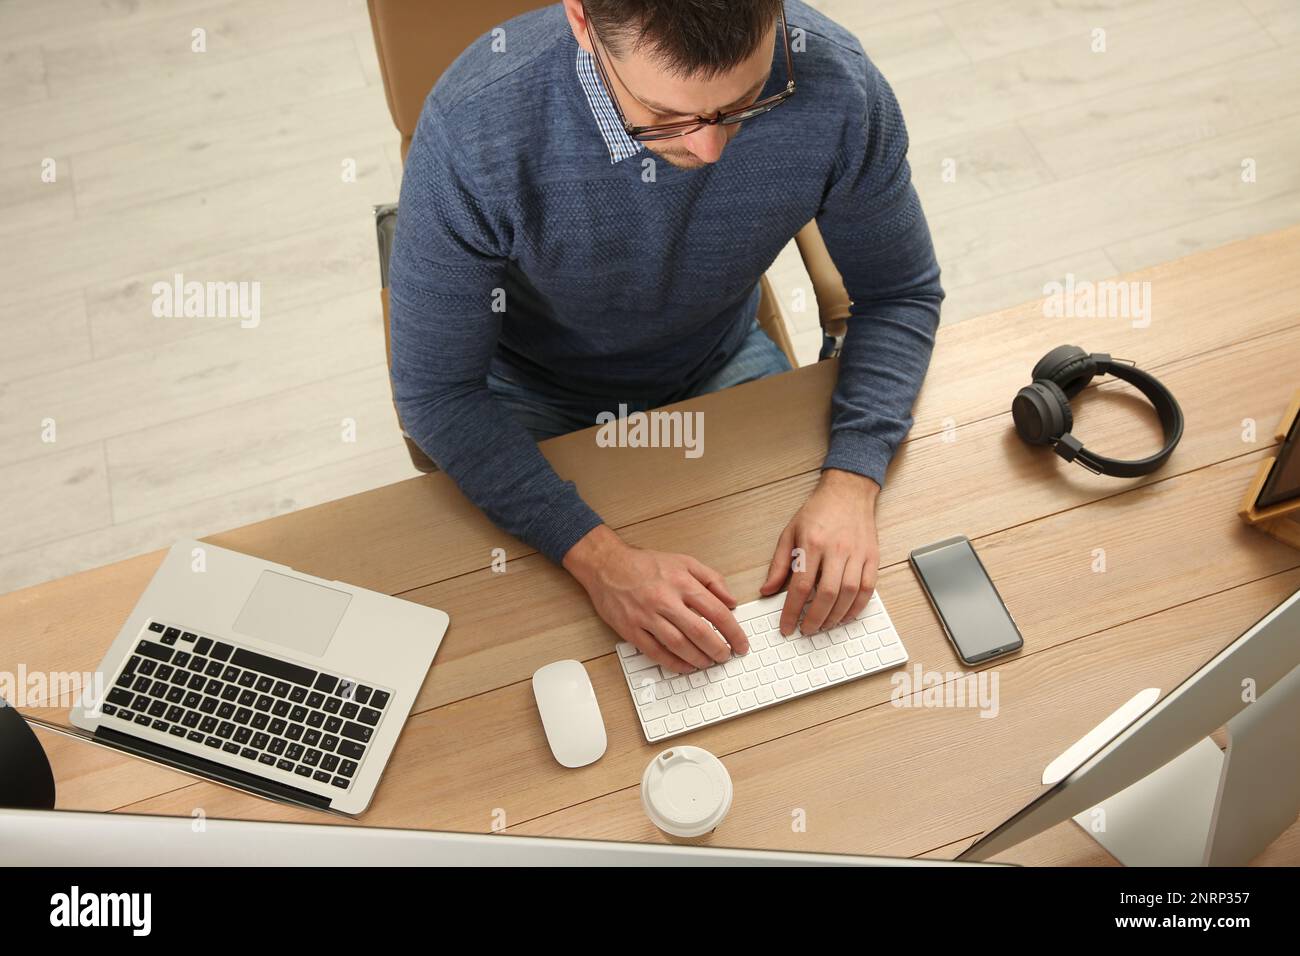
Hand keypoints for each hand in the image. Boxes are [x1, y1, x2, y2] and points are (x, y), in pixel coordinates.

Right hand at [564, 525, 749, 672]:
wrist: (607, 564)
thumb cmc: (646, 564)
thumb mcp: (684, 561)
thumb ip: (712, 579)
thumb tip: (731, 601)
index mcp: (682, 582)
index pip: (716, 612)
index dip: (733, 632)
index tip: (740, 643)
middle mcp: (665, 599)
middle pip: (700, 632)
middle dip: (718, 650)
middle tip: (726, 656)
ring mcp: (647, 616)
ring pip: (679, 645)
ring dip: (698, 659)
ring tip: (708, 663)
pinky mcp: (631, 629)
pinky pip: (656, 652)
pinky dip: (673, 663)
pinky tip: (685, 666)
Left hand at [761, 469, 879, 635]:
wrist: (848, 491)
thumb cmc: (817, 512)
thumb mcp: (789, 533)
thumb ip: (778, 564)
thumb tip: (767, 591)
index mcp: (811, 544)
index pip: (800, 586)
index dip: (792, 612)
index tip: (787, 627)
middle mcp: (836, 549)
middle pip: (826, 594)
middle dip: (815, 619)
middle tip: (807, 630)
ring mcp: (856, 553)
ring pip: (848, 594)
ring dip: (836, 616)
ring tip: (824, 626)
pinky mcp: (872, 556)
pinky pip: (867, 588)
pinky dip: (858, 606)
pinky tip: (847, 615)